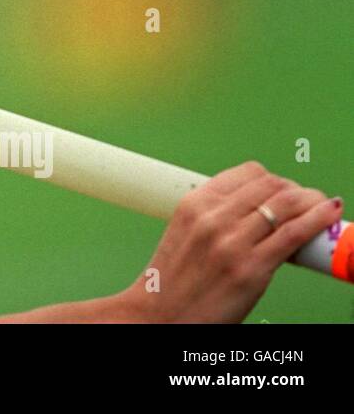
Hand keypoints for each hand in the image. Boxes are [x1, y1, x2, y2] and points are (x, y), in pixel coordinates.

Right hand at [118, 161, 341, 322]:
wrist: (159, 315)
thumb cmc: (172, 281)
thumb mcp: (184, 233)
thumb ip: (214, 216)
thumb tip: (257, 210)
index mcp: (194, 204)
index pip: (248, 173)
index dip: (274, 179)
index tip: (283, 190)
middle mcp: (212, 217)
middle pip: (271, 185)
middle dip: (296, 190)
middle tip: (306, 201)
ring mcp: (233, 243)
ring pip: (287, 204)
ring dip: (312, 201)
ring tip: (322, 206)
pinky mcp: (252, 268)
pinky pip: (295, 234)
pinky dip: (318, 220)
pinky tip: (329, 213)